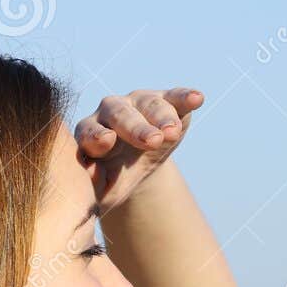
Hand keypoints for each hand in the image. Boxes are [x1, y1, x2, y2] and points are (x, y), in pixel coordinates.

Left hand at [74, 87, 203, 211]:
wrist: (135, 167)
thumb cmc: (113, 178)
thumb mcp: (104, 189)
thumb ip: (93, 186)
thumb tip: (90, 178)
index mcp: (89, 132)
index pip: (89, 131)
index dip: (97, 135)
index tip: (106, 141)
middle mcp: (110, 111)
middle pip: (120, 114)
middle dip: (137, 127)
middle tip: (153, 141)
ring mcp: (137, 103)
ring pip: (148, 104)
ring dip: (162, 118)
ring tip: (173, 133)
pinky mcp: (165, 100)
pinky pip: (174, 96)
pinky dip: (185, 96)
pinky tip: (196, 98)